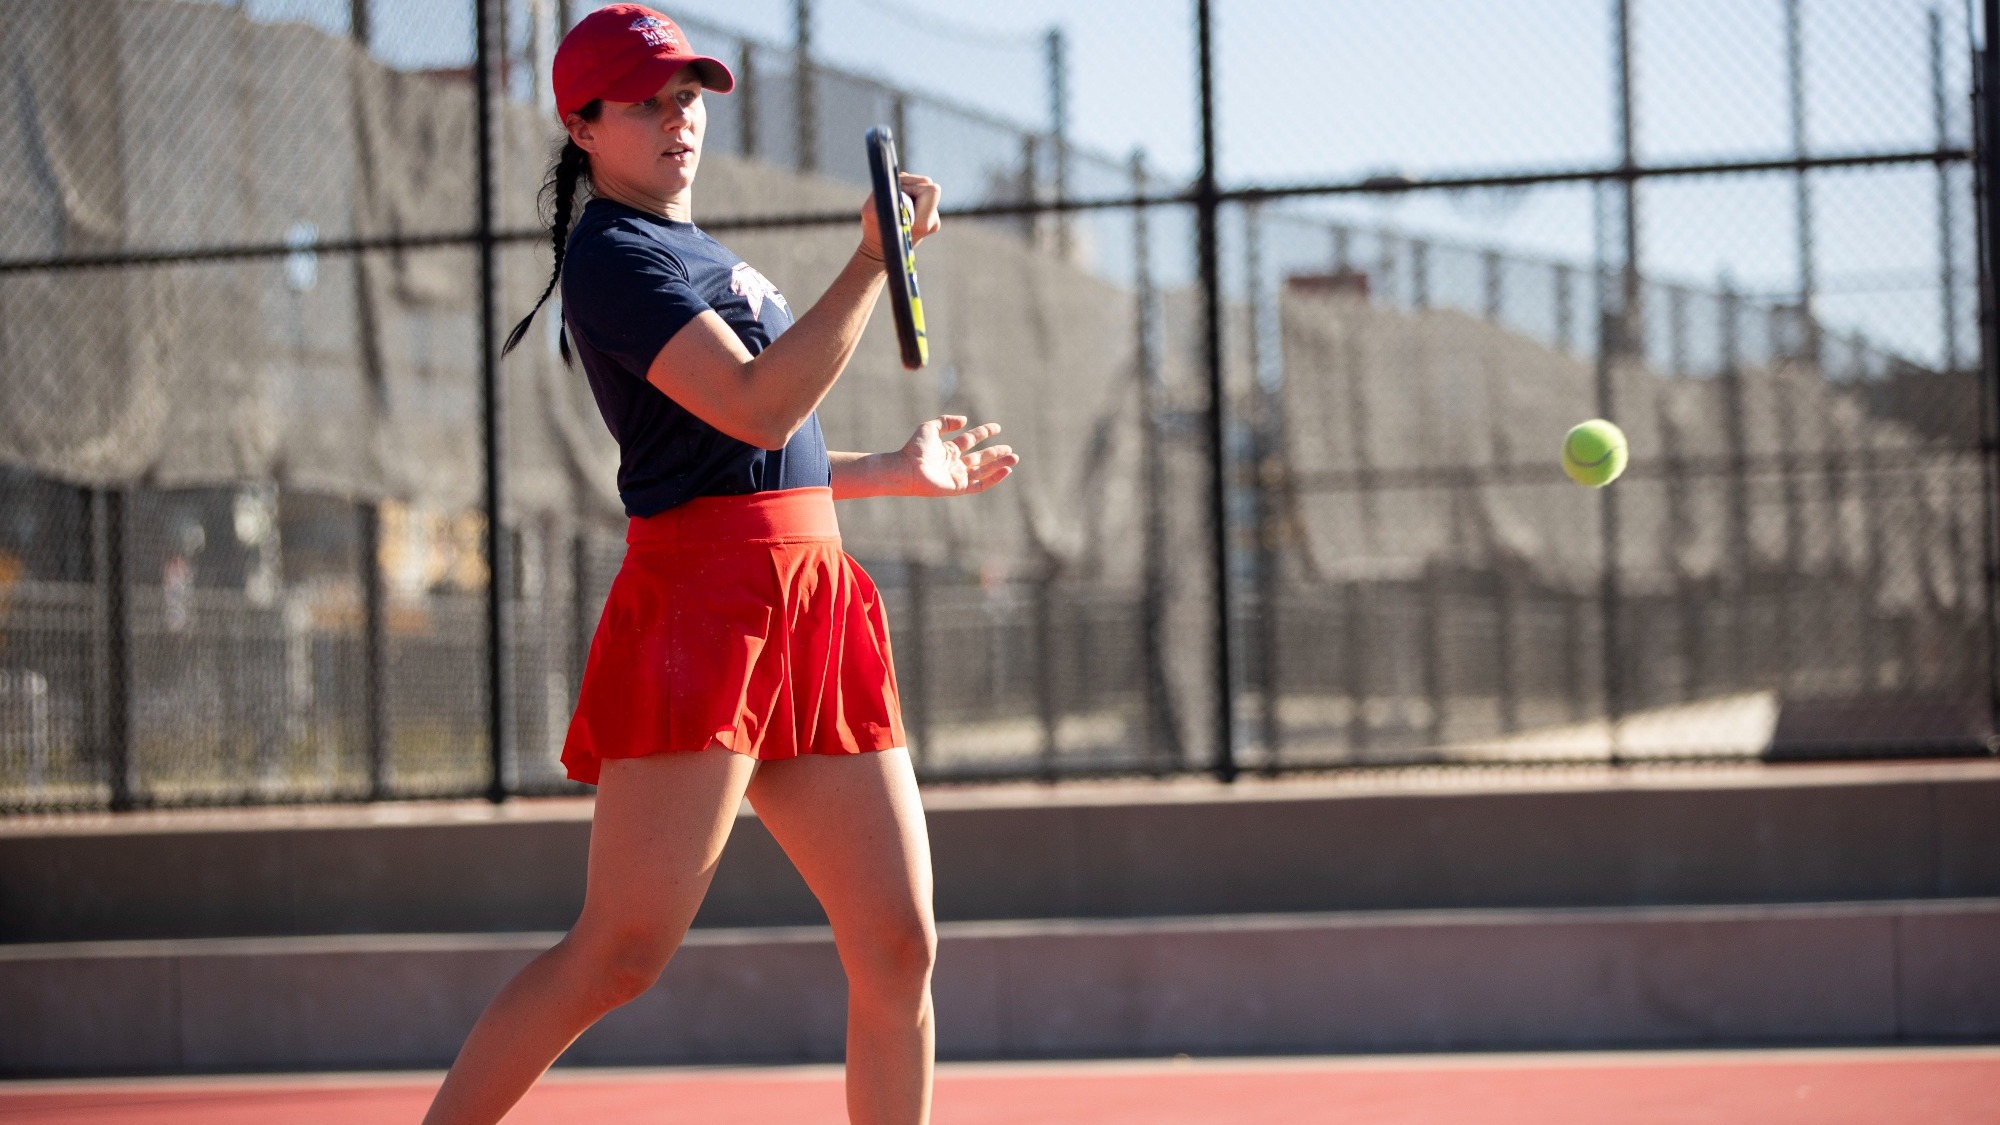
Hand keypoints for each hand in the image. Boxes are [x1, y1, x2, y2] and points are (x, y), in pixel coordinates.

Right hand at [859, 172, 941, 263]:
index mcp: (923, 223)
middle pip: (927, 186)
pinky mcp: (930, 216)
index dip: (913, 185)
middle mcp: (933, 221)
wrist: (882, 251)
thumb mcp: (870, 211)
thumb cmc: (874, 232)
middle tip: (896, 195)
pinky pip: (923, 195)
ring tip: (897, 203)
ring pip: (924, 188)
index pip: (930, 190)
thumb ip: (883, 191)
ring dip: (909, 189)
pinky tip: (901, 206)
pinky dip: (911, 194)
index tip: (899, 192)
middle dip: (910, 185)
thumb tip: (896, 176)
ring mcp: (934, 219)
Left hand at [901, 415, 1016, 497]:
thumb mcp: (929, 428)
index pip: (971, 440)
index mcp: (949, 450)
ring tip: (1014, 458)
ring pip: (984, 470)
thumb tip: (965, 420)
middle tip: (1010, 448)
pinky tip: (1006, 471)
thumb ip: (946, 422)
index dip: (984, 432)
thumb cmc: (914, 449)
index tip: (997, 427)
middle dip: (996, 452)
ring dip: (999, 464)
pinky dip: (994, 478)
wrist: (907, 469)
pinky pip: (980, 484)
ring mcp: (958, 476)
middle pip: (981, 457)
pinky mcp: (959, 487)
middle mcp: (955, 463)